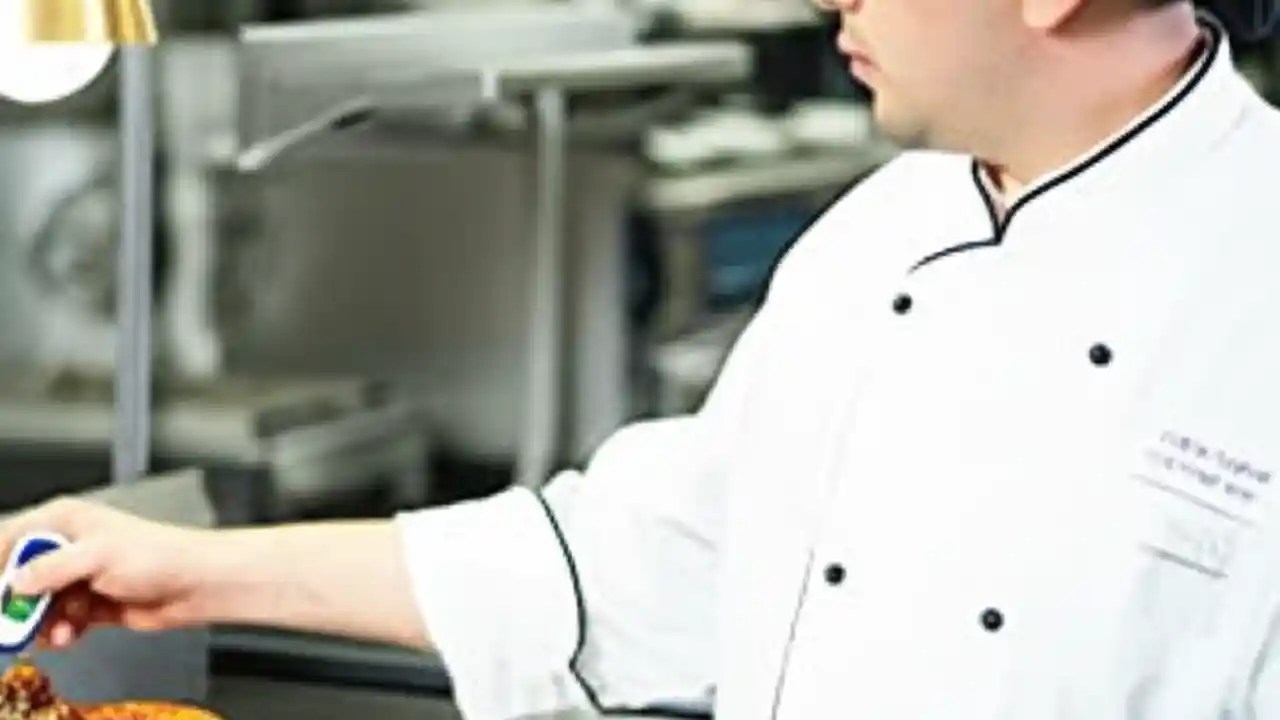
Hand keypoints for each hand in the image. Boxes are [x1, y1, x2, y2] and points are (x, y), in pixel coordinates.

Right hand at [0, 497, 211, 648]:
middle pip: (20, 578)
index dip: (0, 565)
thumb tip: (14, 583)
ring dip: (42, 622)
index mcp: (65, 521)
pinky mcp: (92, 603)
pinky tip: (69, 635)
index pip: (10, 538)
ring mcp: (80, 577)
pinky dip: (61, 631)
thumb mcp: (96, 556)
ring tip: (57, 632)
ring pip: (39, 604)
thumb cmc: (159, 554)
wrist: (198, 583)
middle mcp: (68, 547)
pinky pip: (61, 621)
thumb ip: (50, 569)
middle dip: (18, 604)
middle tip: (19, 624)